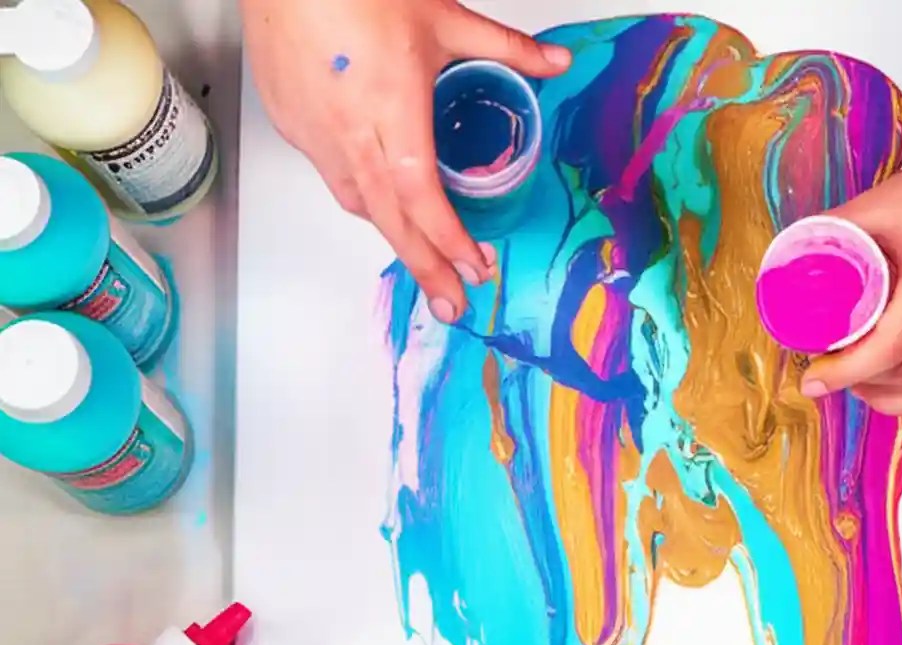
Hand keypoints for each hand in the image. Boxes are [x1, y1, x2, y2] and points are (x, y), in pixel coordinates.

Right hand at [242, 0, 570, 322]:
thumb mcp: (443, 17)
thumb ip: (505, 48)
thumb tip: (555, 63)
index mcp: (391, 108)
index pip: (420, 195)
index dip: (448, 239)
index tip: (476, 267)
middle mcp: (349, 132)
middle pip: (389, 219)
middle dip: (425, 268)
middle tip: (452, 305)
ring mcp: (314, 133)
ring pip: (357, 201)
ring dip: (394, 235)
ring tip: (427, 263)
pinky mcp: (292, 126)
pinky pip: (333, 176)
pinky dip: (363, 197)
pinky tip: (383, 202)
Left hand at [799, 142, 901, 415]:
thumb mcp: (876, 206)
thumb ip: (831, 234)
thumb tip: (792, 262)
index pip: (885, 352)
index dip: (842, 374)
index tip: (813, 381)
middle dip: (859, 380)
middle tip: (828, 369)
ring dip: (890, 392)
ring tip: (859, 381)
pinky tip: (898, 384)